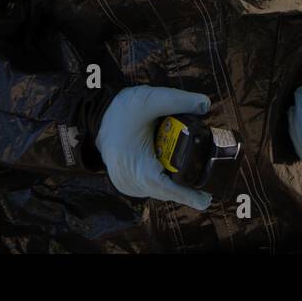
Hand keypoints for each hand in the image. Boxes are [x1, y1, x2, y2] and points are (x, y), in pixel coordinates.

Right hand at [95, 86, 212, 210]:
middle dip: (184, 188)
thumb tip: (205, 104)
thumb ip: (179, 101)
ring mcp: (125, 183)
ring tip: (188, 175)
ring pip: (156, 190)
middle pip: (165, 191)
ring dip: (171, 184)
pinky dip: (159, 181)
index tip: (206, 200)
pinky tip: (168, 171)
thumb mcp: (151, 99)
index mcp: (138, 167)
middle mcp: (130, 181)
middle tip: (202, 181)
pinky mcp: (123, 182)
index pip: (168, 190)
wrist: (95, 114)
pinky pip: (146, 187)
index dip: (188, 196)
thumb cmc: (122, 110)